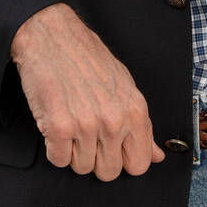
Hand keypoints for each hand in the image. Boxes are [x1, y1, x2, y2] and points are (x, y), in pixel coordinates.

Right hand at [10, 3, 165, 180]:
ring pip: (81, 168)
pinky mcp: (57, 127)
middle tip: (87, 132)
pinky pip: (58, 160)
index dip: (123, 159)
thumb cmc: (85, 56)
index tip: (113, 148)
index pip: (139, 165)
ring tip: (70, 121)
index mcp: (134, 111)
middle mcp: (113, 121)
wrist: (50, 34)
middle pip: (109, 172)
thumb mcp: (124, 85)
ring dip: (73, 151)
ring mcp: (85, 125)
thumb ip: (140, 125)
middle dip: (96, 157)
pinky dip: (54, 147)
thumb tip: (156, 155)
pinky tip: (56, 123)